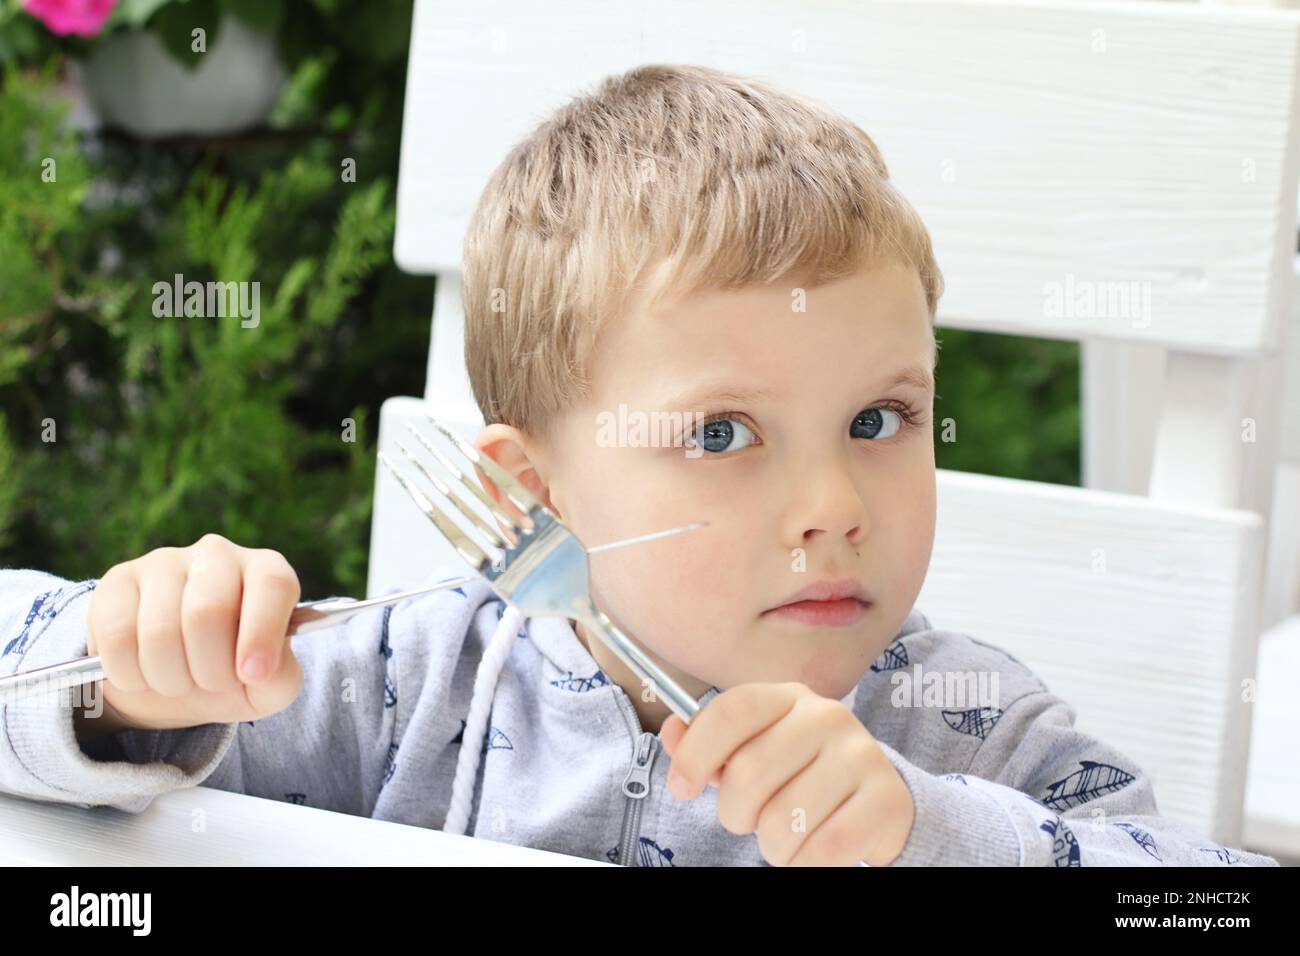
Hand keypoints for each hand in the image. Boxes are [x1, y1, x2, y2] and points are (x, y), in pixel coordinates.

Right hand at [82, 534, 304, 734]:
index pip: (272, 584)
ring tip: (178, 681)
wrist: (175, 680)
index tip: (253, 674)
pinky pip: (116, 635)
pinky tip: (142, 674)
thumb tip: (259, 669)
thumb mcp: (268, 687)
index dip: (263, 632)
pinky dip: (129, 674)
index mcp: (265, 570)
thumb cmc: (233, 674)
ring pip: (159, 630)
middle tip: (211, 684)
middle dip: (209, 669)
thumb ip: (279, 678)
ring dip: (169, 678)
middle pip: (208, 612)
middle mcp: (217, 554)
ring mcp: (164, 561)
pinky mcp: (118, 580)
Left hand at [659, 682, 914, 865]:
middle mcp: (827, 717)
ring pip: (784, 820)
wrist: (878, 800)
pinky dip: (804, 863)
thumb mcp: (753, 749)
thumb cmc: (800, 774)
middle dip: (736, 813)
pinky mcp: (886, 800)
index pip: (731, 711)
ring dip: (773, 845)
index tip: (680, 788)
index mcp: (788, 698)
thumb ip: (708, 743)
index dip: (695, 752)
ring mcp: (861, 755)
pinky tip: (812, 851)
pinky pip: (823, 850)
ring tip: (786, 834)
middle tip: (750, 821)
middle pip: (749, 773)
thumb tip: (671, 731)